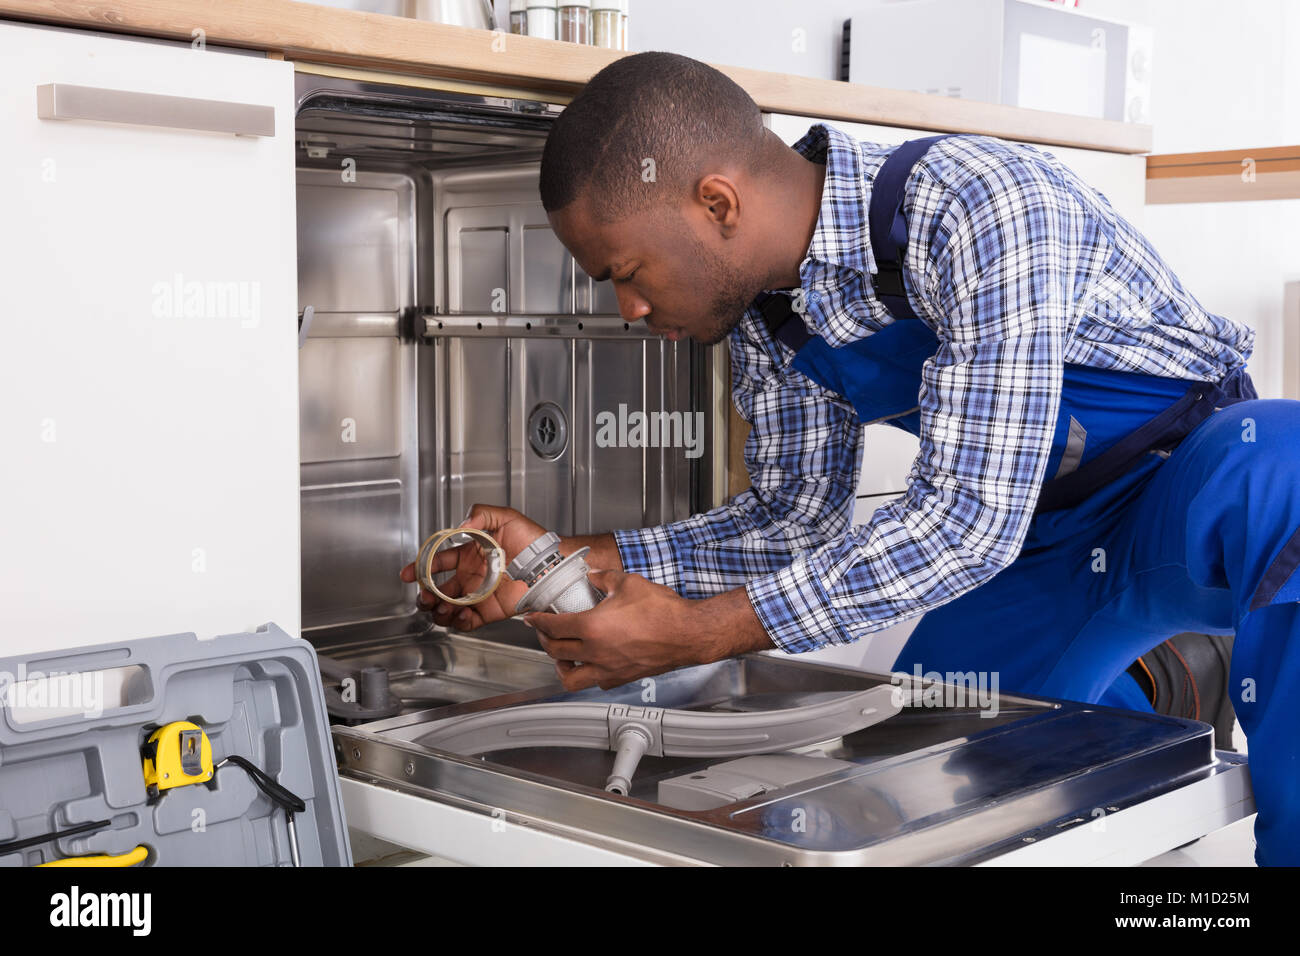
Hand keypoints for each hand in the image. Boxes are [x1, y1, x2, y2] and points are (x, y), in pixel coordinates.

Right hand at [399, 504, 546, 630]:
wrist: (550, 563)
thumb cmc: (532, 539)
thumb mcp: (505, 517)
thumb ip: (481, 515)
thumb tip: (461, 525)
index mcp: (468, 554)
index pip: (438, 562)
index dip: (420, 567)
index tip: (409, 573)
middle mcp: (470, 576)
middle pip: (437, 590)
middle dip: (425, 596)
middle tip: (425, 597)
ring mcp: (478, 595)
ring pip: (447, 609)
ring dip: (439, 611)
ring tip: (442, 608)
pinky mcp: (489, 611)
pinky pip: (467, 622)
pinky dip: (459, 622)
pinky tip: (460, 614)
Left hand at [525, 570, 773, 690]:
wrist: (687, 633)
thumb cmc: (663, 612)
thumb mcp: (628, 583)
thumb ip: (603, 578)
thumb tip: (593, 576)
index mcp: (592, 627)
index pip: (553, 627)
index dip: (538, 621)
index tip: (533, 618)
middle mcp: (596, 652)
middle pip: (556, 652)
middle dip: (545, 641)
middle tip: (544, 632)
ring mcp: (608, 669)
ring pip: (571, 678)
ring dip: (561, 667)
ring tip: (562, 657)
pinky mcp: (622, 678)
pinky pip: (595, 682)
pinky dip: (588, 675)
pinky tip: (592, 663)